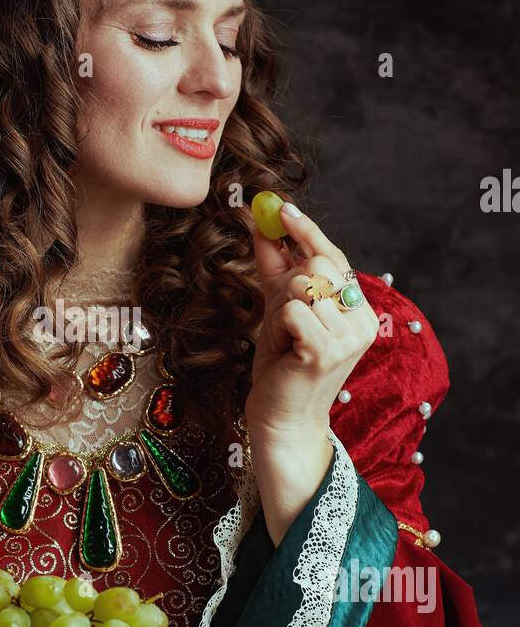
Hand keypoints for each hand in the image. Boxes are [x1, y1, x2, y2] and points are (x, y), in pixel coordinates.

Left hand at [245, 203, 379, 439]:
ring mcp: (348, 337)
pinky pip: (291, 311)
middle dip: (287, 285)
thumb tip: (265, 227)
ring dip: (280, 311)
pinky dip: (278, 327)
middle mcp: (362, 321)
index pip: (335, 258)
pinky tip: (286, 351)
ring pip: (301, 287)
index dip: (308, 232)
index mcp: (358, 310)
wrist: (281, 418)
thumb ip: (277, 270)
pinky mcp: (327, 350)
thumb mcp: (280, 310)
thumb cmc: (283, 366)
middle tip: (282, 317)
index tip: (283, 209)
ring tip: (286, 341)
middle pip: (317, 266)